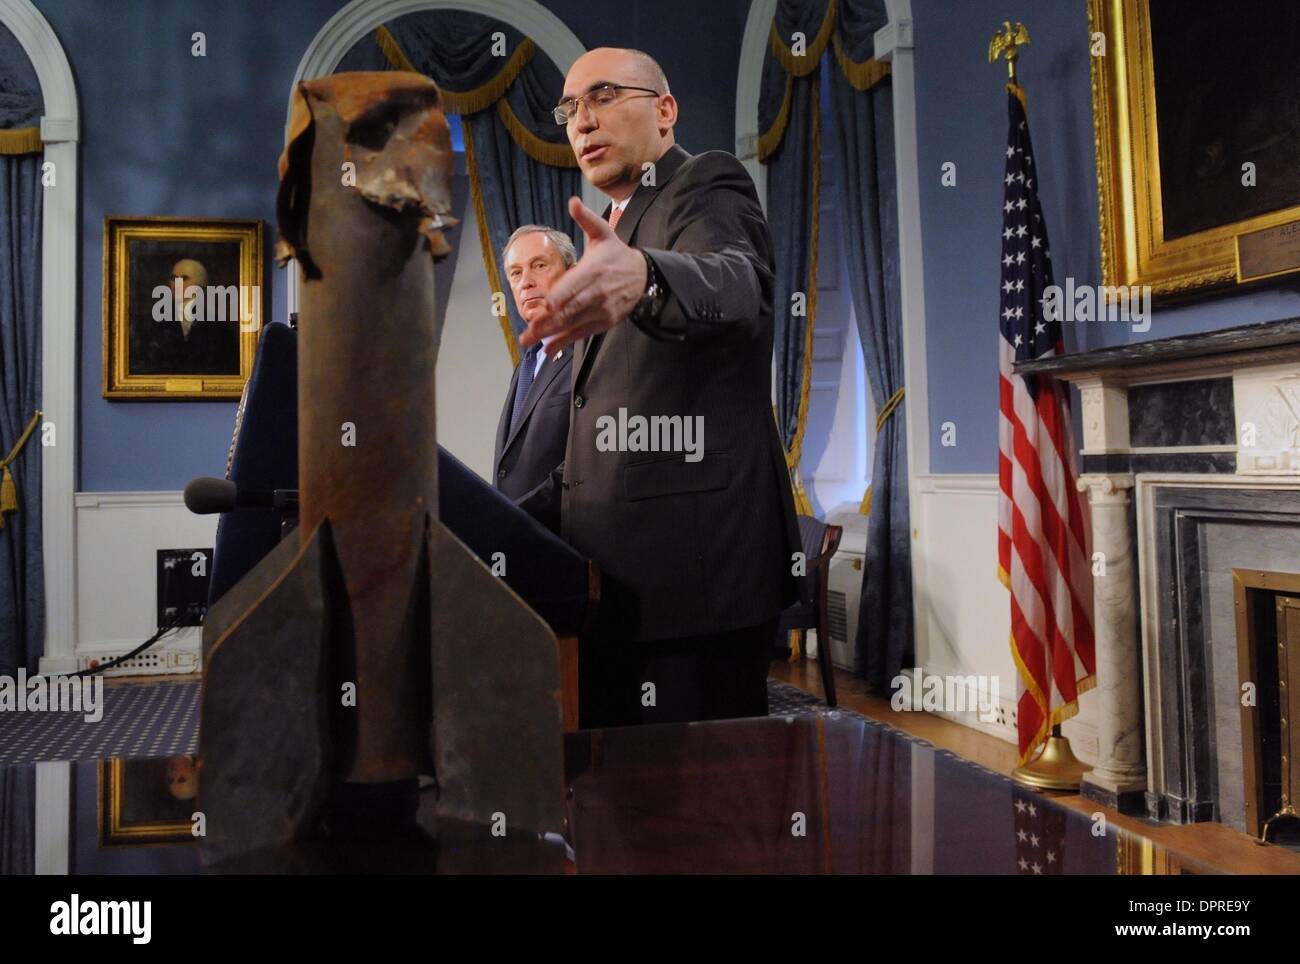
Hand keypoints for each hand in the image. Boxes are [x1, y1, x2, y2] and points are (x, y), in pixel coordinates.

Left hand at [519, 196, 647, 356]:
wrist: (645, 276)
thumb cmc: (617, 254)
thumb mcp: (603, 233)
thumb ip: (586, 220)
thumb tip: (572, 202)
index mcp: (593, 271)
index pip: (573, 287)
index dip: (558, 299)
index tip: (543, 308)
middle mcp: (597, 293)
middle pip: (569, 310)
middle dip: (548, 323)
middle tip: (528, 334)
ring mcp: (602, 310)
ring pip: (574, 324)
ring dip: (552, 335)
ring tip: (532, 343)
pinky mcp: (605, 322)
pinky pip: (583, 333)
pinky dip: (566, 341)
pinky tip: (550, 350)